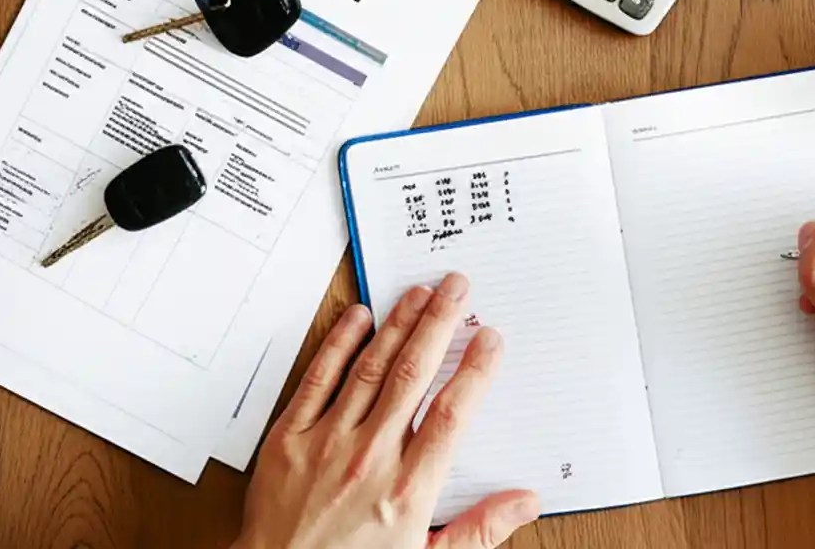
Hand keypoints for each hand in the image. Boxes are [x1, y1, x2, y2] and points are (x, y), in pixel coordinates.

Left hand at [234, 273, 539, 548]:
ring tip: (419, 293)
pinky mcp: (288, 441)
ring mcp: (326, 444)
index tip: (489, 338)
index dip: (474, 370)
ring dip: (398, 324)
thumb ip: (479, 531)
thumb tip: (525, 503)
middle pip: (413, 374)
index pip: (451, 413)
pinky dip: (338, 345)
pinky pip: (317, 380)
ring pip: (371, 368)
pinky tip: (358, 318)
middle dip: (439, 324)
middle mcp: (369, 458)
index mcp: (408, 489)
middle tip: (457, 289)